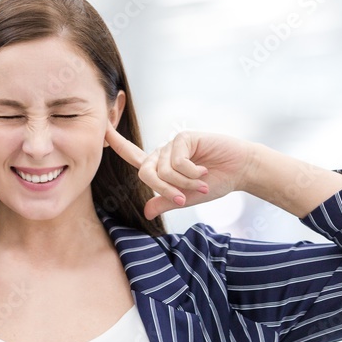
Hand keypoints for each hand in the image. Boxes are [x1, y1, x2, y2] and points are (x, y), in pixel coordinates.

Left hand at [105, 124, 257, 219]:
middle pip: (146, 174)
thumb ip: (165, 202)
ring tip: (201, 183)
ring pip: (162, 171)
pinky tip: (204, 170)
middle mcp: (162, 154)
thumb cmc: (215, 184)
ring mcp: (172, 145)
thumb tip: (146, 212)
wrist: (240, 172)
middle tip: (183, 200)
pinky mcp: (184, 138)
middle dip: (164, 191)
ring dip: (183, 184)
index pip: (132, 154)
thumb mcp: (186, 198)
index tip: (101, 129)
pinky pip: (176, 162)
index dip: (116, 142)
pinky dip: (191, 173)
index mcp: (160, 167)